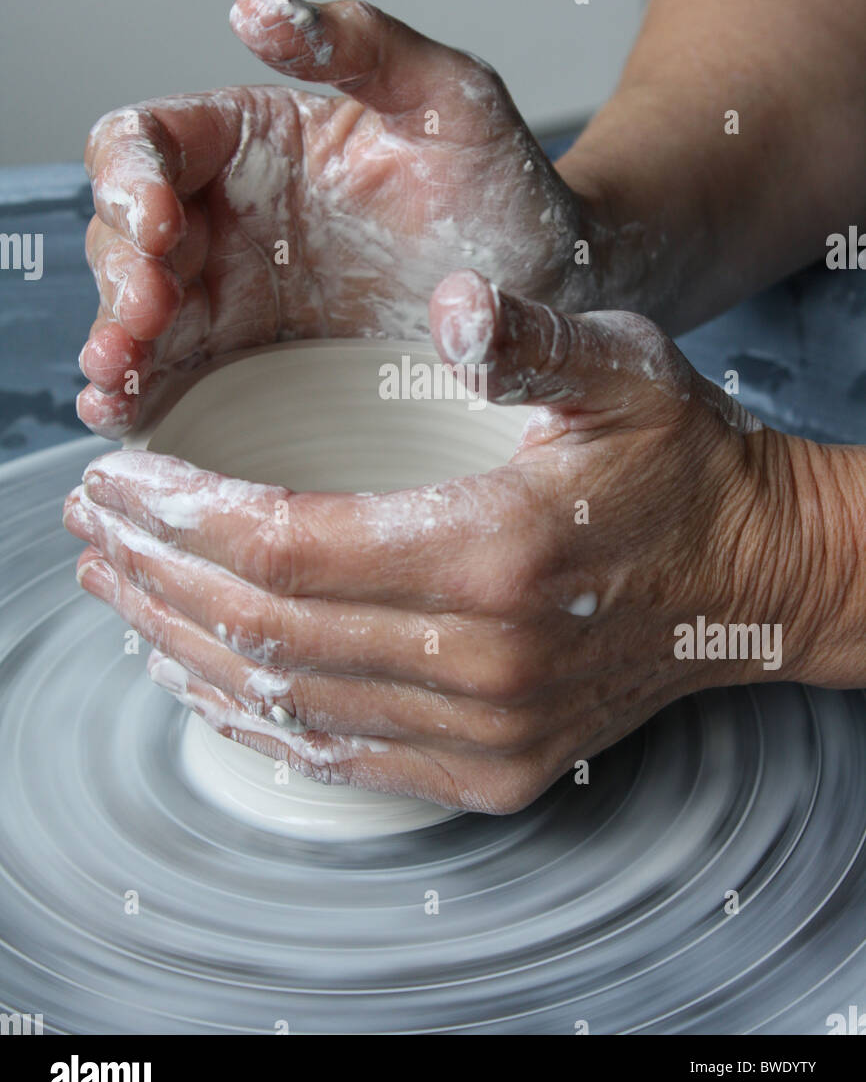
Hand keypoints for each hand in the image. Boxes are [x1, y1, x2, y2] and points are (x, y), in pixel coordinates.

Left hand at [64, 272, 847, 813]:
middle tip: (90, 528)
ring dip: (181, 645)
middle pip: (266, 630)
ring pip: (288, 701)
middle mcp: (483, 660)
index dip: (181, 516)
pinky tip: (197, 674)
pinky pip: (340, 755)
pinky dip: (253, 714)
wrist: (755, 577)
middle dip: (155, 575)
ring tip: (115, 591)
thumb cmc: (684, 461)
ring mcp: (488, 733)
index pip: (285, 546)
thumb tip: (454, 310)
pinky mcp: (494, 771)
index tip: (115, 479)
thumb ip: (532, 339)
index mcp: (496, 551)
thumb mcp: (627, 370)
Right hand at [78, 0, 592, 437]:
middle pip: (125, 232)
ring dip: (114, 342)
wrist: (547, 288)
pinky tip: (132, 409)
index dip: (130, 176)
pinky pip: (176, 373)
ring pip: (137, 312)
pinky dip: (139, 390)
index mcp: (255, 138)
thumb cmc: (502, 183)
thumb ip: (361, 41)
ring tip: (120, 377)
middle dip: (121, 273)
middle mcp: (229, 212)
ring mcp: (235, 293)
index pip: (150, 139)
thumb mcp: (448, 95)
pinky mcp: (250, 361)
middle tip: (147, 315)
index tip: (158, 223)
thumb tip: (257, 4)